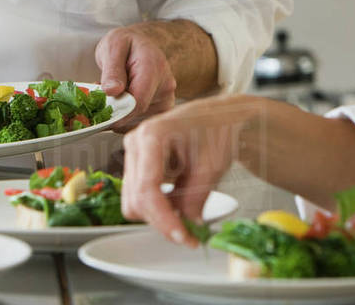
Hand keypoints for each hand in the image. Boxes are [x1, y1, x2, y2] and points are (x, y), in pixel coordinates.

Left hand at [94, 21, 180, 128]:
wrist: (142, 44)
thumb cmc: (127, 43)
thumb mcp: (113, 46)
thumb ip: (112, 69)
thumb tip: (112, 91)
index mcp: (153, 67)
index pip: (138, 101)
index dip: (118, 113)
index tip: (100, 115)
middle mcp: (165, 85)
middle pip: (139, 113)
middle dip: (115, 113)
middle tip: (99, 101)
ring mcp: (166, 98)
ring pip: (139, 120)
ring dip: (120, 115)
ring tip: (110, 97)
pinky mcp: (162, 108)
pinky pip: (141, 121)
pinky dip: (126, 118)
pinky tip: (119, 104)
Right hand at [121, 95, 258, 246]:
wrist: (220, 117)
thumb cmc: (218, 129)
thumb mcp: (213, 164)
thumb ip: (197, 197)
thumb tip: (188, 224)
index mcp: (151, 135)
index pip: (147, 188)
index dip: (163, 218)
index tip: (183, 237)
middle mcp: (136, 143)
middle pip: (136, 200)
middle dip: (161, 222)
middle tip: (190, 236)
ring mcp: (135, 155)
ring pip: (135, 203)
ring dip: (159, 218)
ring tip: (188, 221)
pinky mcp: (140, 166)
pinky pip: (141, 198)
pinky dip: (159, 209)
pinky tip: (180, 208)